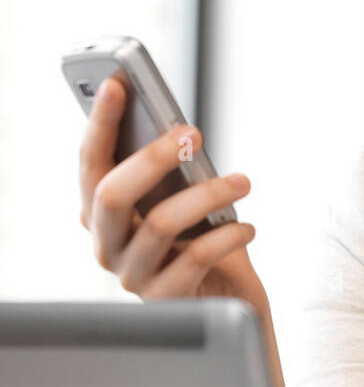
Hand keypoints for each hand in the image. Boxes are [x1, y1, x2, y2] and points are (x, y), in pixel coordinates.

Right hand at [79, 76, 302, 386]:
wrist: (228, 304)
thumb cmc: (202, 238)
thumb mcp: (184, 198)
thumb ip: (172, 170)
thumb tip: (179, 130)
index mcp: (101, 212)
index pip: (90, 162)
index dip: (100, 122)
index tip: (118, 81)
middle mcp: (106, 244)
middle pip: (112, 194)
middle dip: (153, 157)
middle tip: (194, 134)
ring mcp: (130, 276)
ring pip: (159, 226)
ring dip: (207, 196)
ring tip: (243, 181)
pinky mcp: (165, 302)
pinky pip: (193, 261)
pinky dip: (226, 238)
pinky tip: (249, 226)